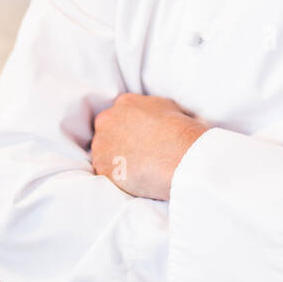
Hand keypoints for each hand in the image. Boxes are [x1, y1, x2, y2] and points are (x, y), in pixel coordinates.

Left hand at [90, 93, 208, 200]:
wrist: (180, 155)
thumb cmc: (181, 132)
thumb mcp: (169, 107)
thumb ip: (151, 109)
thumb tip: (152, 117)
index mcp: (125, 103)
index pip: (118, 115)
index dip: (128, 129)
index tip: (137, 140)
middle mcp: (108, 120)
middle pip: (106, 132)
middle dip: (118, 142)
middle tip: (136, 155)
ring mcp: (102, 143)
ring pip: (103, 152)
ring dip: (115, 160)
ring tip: (137, 169)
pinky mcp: (102, 166)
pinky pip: (106, 172)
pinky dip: (117, 177)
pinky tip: (133, 178)